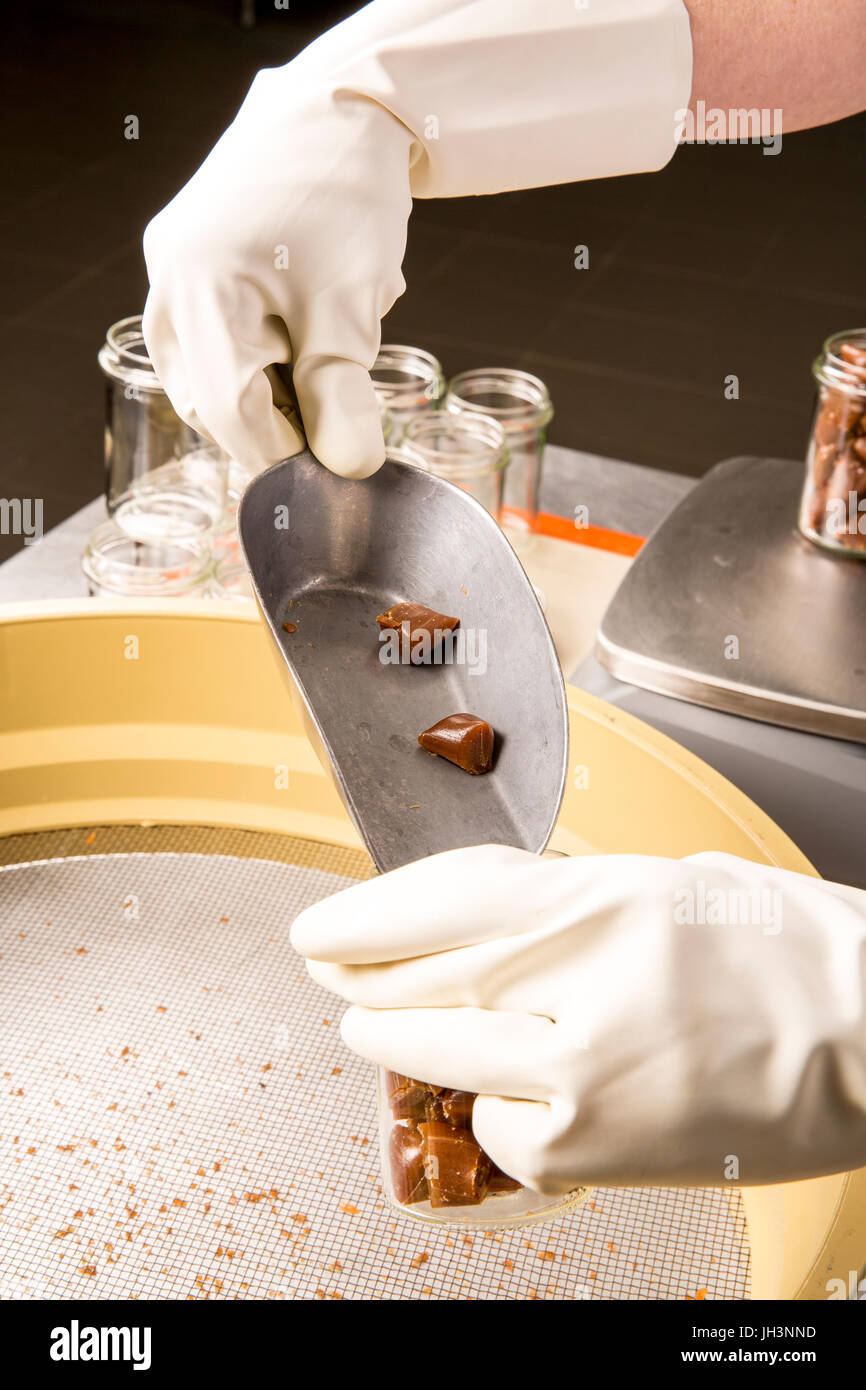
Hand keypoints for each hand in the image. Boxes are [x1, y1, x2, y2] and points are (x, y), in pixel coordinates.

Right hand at [143, 0, 690, 476]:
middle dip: (286, 414)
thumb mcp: (352, 307)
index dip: (289, 454)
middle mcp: (168, 289)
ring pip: (218, 380)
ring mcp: (169, 278)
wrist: (335, 118)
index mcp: (203, 294)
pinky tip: (304, 315)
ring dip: (278, 383)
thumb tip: (348, 468)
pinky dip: (267, 351)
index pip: (234, 418)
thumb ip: (345, 396)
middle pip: (219, 404)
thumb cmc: (345, 198)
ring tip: (327, 333)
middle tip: (344, 386)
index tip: (338, 463)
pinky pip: (218, 343)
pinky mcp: (184, 271)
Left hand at [291, 845, 865, 1190]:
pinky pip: (499, 1128)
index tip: (320, 928)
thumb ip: (569, 897)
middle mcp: (577, 975)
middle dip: (358, 977)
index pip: (440, 899)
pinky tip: (489, 1097)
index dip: (362, 915)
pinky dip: (484, 1112)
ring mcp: (579, 1067)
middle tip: (331, 974)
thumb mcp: (668, 884)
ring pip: (435, 1053)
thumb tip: (484, 921)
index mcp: (599, 894)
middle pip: (419, 976)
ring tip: (369, 1029)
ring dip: (389, 1042)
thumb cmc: (788, 950)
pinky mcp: (594, 1145)